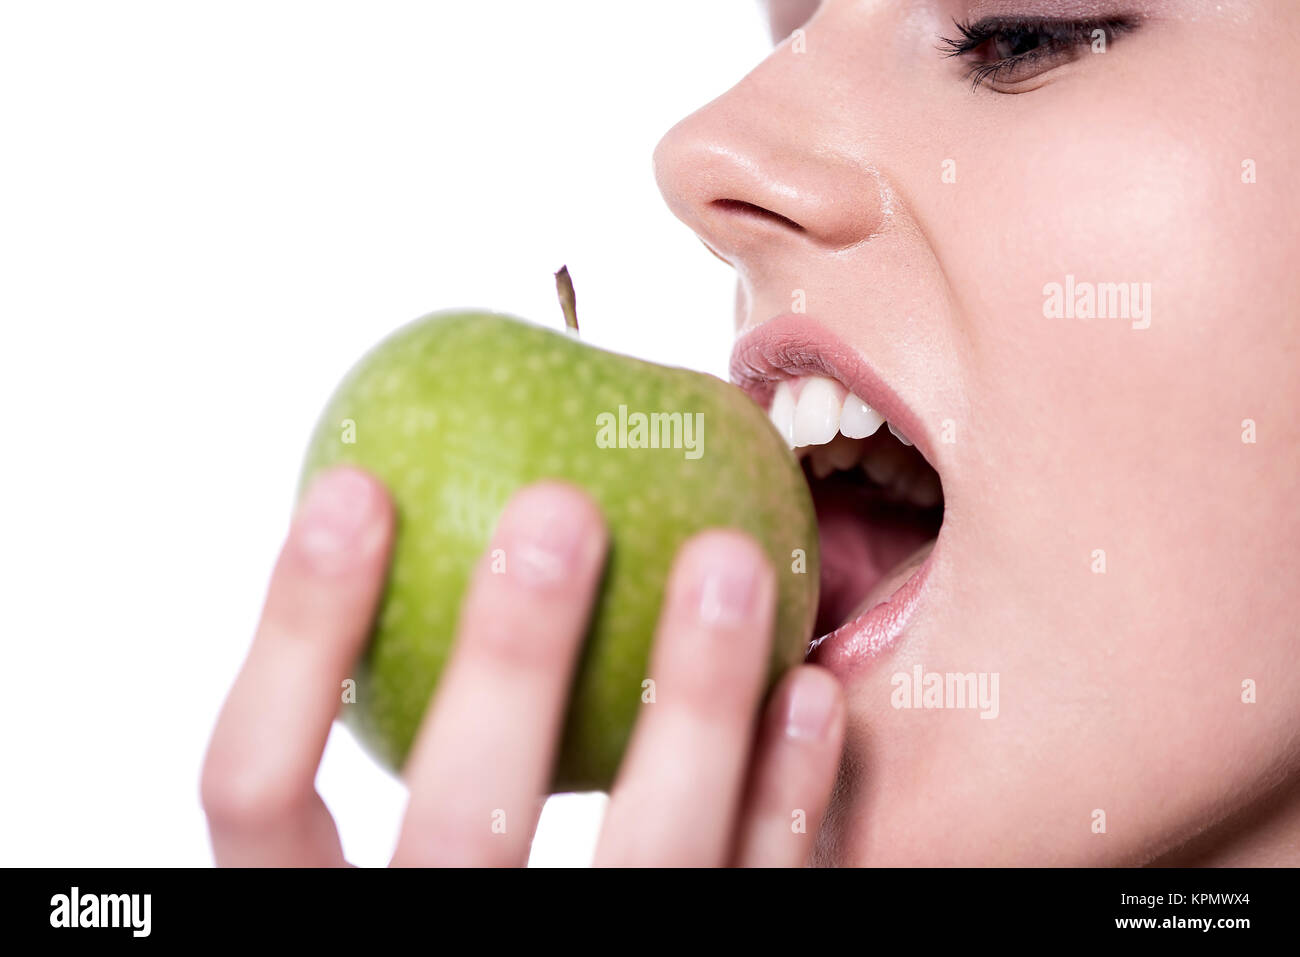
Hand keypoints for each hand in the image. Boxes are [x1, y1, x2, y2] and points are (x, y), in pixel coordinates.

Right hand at [201, 466, 845, 865]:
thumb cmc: (460, 888)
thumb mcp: (389, 848)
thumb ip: (395, 717)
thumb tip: (413, 511)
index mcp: (328, 921)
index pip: (258, 791)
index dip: (295, 632)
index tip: (355, 485)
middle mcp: (438, 956)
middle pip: (461, 825)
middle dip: (508, 656)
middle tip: (561, 505)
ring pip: (644, 859)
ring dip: (691, 701)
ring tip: (726, 558)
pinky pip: (754, 894)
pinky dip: (784, 794)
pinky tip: (806, 687)